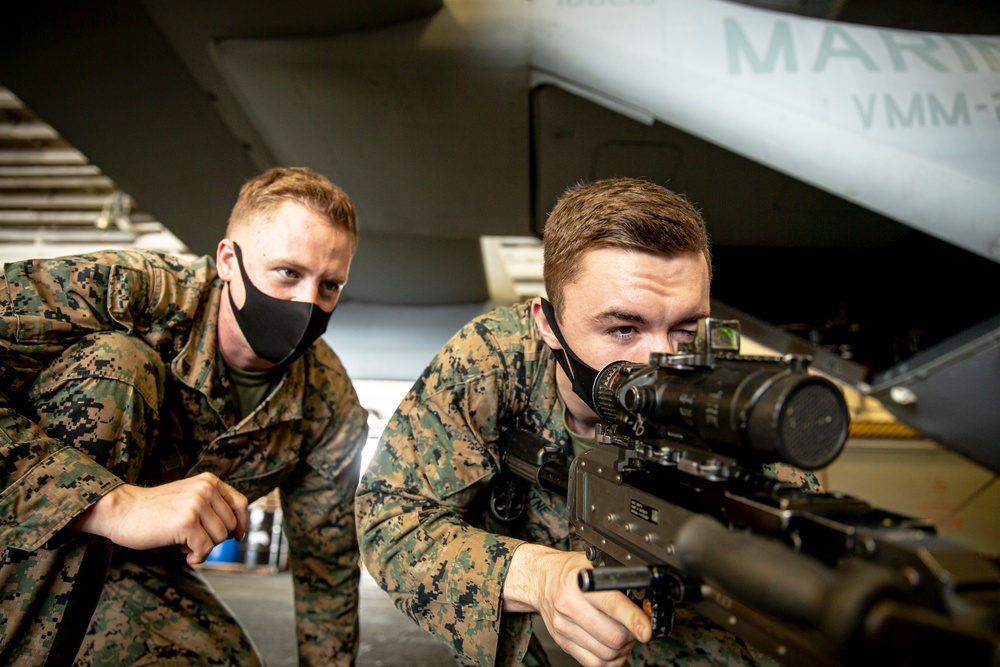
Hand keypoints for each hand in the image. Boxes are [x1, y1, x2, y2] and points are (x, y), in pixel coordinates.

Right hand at [69, 472, 249, 563]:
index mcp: (209, 481)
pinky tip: (184, 554)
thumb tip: (236, 532)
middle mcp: (206, 489)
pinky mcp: (187, 522)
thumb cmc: (154, 510)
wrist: (122, 511)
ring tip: (185, 543)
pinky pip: (206, 549)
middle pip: (230, 525)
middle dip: (215, 539)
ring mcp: (197, 505)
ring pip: (220, 538)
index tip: (237, 537)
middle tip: (193, 540)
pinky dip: (197, 557)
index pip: (240, 503)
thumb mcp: (188, 497)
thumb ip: (211, 506)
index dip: (242, 523)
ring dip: (204, 547)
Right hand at [503, 544, 651, 666]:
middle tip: (637, 625)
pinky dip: (610, 660)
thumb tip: (646, 603)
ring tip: (624, 634)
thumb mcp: (597, 564)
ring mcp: (564, 627)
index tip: (646, 630)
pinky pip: (594, 664)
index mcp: (580, 582)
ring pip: (606, 654)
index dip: (633, 620)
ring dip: (623, 649)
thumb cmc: (572, 570)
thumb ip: (620, 581)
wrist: (542, 578)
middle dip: (633, 635)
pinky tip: (612, 646)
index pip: (612, 605)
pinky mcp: (563, 642)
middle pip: (613, 637)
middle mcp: (569, 605)